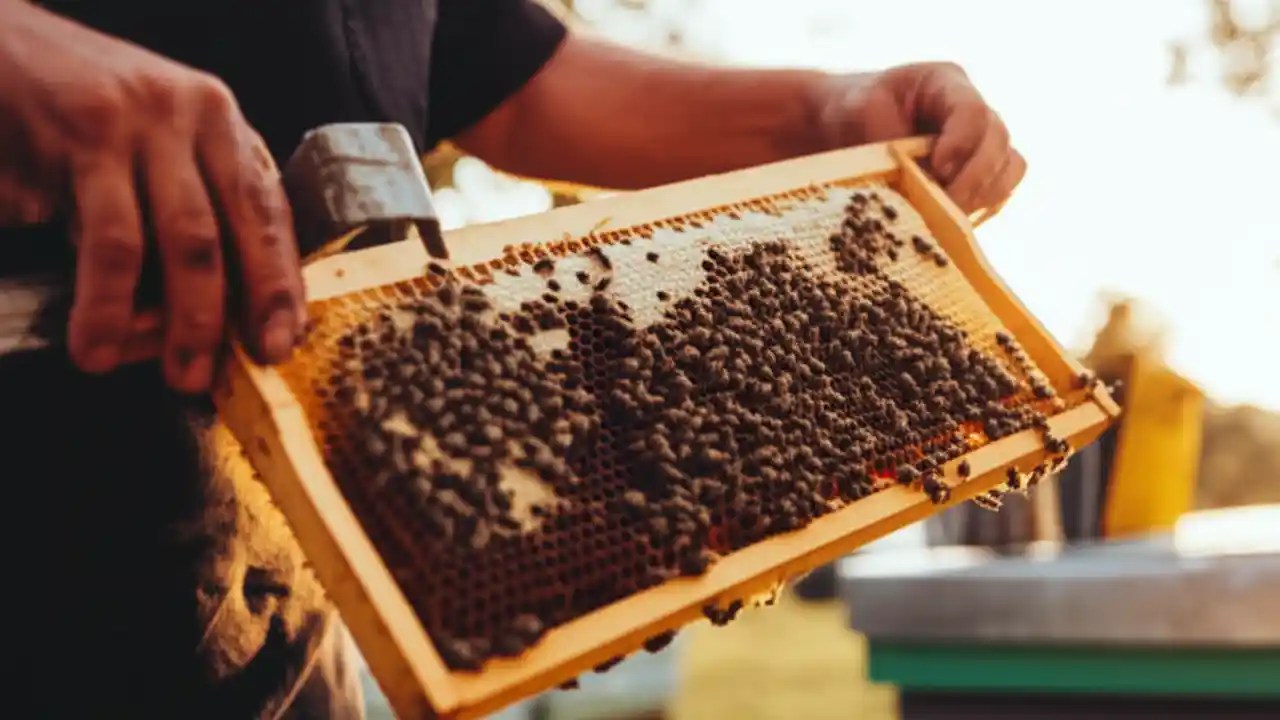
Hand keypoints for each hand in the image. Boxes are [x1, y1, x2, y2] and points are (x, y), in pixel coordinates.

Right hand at [0, 1, 304, 392]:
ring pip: (185, 241)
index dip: (280, 281)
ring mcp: (144, 121)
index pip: (267, 210)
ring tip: (171, 373)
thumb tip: (211, 315)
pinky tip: (96, 341)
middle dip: (236, 312)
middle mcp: (192, 114)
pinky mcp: (88, 135)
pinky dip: (108, 302)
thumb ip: (176, 213)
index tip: (284, 338)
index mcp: (218, 121)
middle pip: (235, 230)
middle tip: (223, 371)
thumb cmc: (67, 113)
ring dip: (181, 320)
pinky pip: (113, 238)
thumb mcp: (143, 151)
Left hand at [816, 62, 1024, 213]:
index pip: (972, 111)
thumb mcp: (862, 113)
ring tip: (947, 216)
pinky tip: (950, 221)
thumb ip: (895, 142)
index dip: (962, 143)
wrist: (844, 126)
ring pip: (1009, 169)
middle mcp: (972, 110)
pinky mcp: (978, 173)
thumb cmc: (853, 113)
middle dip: (974, 178)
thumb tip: (928, 184)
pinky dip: (980, 209)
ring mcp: (980, 141)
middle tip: (944, 205)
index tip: (938, 171)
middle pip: (999, 142)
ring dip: (981, 196)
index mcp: (945, 83)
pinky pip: (998, 193)